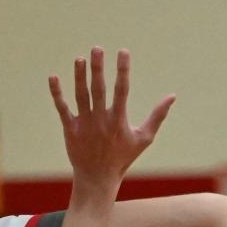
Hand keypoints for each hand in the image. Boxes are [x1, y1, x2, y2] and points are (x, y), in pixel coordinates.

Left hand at [47, 47, 173, 194]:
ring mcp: (84, 124)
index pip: (123, 90)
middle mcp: (101, 120)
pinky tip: (53, 77)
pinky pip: (62, 108)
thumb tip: (172, 96)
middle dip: (98, 69)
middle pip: (99, 90)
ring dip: (79, 77)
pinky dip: (57, 93)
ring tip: (80, 58)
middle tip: (97, 48)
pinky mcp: (70, 129)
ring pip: (80, 96)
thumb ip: (157, 116)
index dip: (123, 70)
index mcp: (119, 120)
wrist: (97, 178)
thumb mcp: (144, 138)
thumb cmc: (123, 157)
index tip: (123, 51)